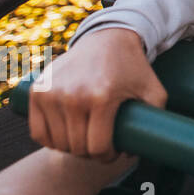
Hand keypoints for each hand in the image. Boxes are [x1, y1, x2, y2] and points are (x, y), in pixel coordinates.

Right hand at [28, 27, 167, 161]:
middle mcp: (73, 96)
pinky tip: (65, 136)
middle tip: (101, 145)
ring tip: (85, 139)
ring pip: (57, 143)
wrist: (108, 37)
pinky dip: (50, 140)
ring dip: (71, 148)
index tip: (115, 151)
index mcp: (102, 98)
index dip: (109, 156)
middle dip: (92, 154)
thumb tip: (134, 150)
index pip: (98, 147)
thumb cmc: (133, 68)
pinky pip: (38, 132)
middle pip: (77, 148)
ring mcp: (52, 93)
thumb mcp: (154, 91)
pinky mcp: (38, 90)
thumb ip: (156, 119)